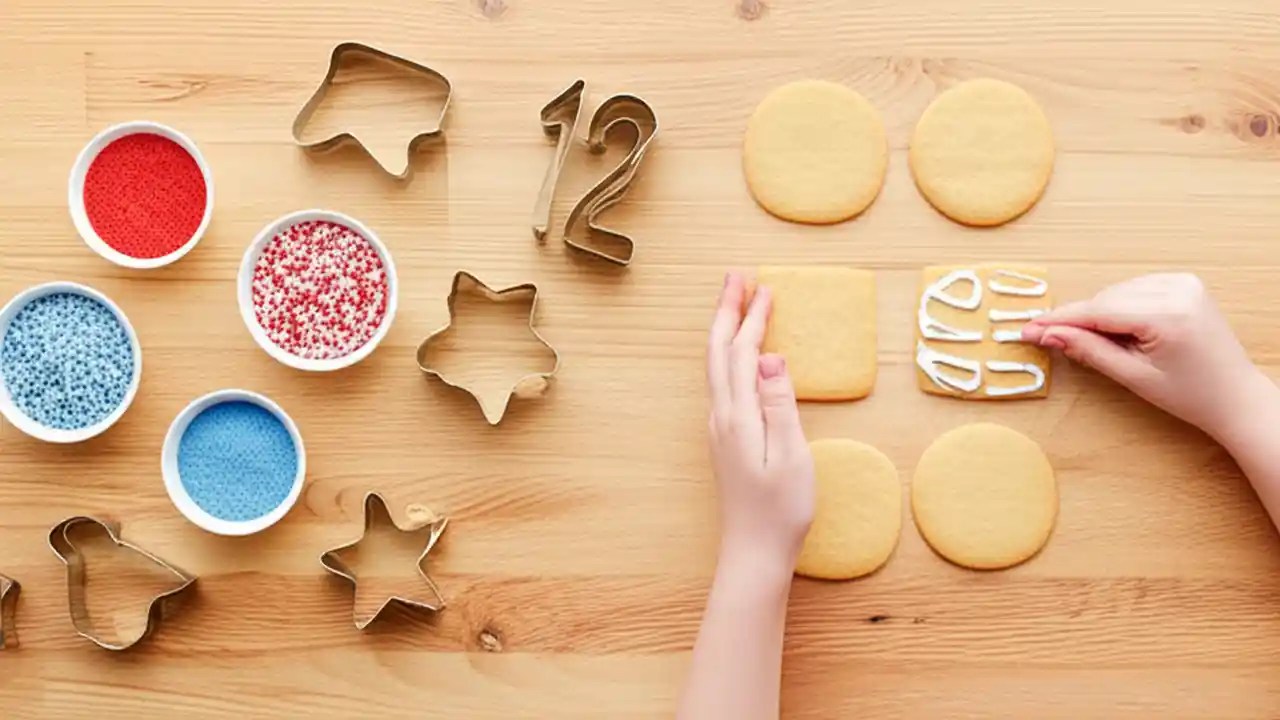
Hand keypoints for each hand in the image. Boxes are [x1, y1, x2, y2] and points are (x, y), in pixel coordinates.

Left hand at [706, 272, 814, 572]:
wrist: (753, 553)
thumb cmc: (781, 510)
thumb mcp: (792, 455)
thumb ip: (780, 403)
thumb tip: (769, 357)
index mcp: (738, 416)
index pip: (742, 353)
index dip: (753, 318)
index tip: (766, 287)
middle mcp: (721, 417)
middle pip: (718, 352)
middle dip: (727, 311)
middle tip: (737, 277)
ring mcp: (719, 429)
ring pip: (716, 366)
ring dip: (725, 331)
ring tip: (736, 303)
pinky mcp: (724, 440)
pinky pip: (721, 383)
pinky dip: (728, 356)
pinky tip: (738, 355)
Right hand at [1022, 273, 1267, 439]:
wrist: (1234, 396)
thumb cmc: (1190, 394)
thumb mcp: (1134, 377)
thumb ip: (1090, 351)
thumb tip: (1051, 335)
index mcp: (1169, 316)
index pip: (1099, 310)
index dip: (1059, 320)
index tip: (1030, 328)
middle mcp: (1179, 290)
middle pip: (1105, 298)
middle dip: (1079, 319)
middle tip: (1052, 340)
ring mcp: (1184, 283)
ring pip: (1117, 291)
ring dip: (1100, 313)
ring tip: (1108, 345)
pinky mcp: (1185, 283)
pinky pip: (1135, 288)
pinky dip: (1119, 305)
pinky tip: (1124, 329)